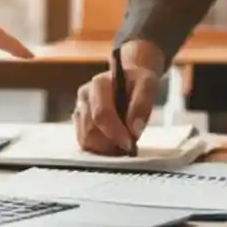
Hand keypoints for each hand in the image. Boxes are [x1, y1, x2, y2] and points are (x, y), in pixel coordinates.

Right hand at [74, 40, 164, 154]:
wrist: (127, 79)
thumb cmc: (137, 82)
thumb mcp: (147, 85)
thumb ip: (142, 104)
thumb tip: (133, 130)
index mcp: (99, 84)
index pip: (101, 113)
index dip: (115, 132)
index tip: (129, 144)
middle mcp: (84, 96)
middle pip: (90, 130)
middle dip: (110, 143)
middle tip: (128, 145)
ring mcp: (79, 109)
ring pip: (85, 139)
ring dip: (104, 147)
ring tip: (121, 143)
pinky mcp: (78, 121)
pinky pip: (84, 142)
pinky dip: (99, 148)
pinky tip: (112, 142)